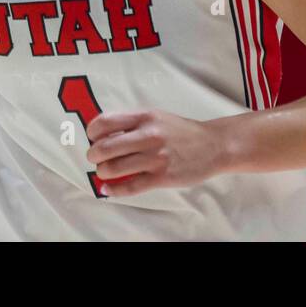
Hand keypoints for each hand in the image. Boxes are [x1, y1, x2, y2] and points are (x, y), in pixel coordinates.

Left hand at [84, 109, 228, 196]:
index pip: (105, 122)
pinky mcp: (162, 177)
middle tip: (95, 158)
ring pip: (114, 168)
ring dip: (103, 172)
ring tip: (104, 171)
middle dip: (94, 155)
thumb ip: (131, 123)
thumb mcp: (156, 116)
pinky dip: (114, 190)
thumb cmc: (180, 131)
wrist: (213, 145)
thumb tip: (101, 134)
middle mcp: (149, 135)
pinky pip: (130, 186)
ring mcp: (156, 157)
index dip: (92, 132)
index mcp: (145, 116)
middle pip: (105, 147)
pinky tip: (108, 189)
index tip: (93, 138)